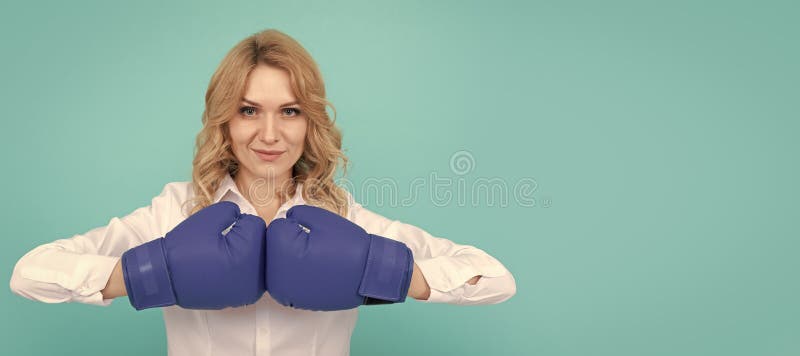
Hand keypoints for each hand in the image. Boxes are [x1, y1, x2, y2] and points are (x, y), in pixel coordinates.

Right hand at [121, 201, 266, 309]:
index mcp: (247, 254)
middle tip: (222, 243)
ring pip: (259, 261)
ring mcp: (248, 292)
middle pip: (262, 244)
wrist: (163, 276)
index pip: (257, 226)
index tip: (222, 230)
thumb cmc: (184, 246)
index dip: (238, 222)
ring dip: (247, 255)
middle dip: (245, 239)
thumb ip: (233, 210)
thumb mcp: (209, 217)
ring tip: (224, 255)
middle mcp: (253, 278)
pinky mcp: (241, 300)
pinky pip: (252, 277)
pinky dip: (242, 270)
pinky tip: (225, 268)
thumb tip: (244, 217)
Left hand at [265, 205, 413, 310]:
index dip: (295, 226)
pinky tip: (314, 272)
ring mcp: (285, 293)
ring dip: (291, 260)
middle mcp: (278, 277)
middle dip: (289, 243)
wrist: (369, 275)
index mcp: (282, 253)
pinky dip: (296, 275)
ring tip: (315, 259)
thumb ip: (296, 214)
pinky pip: (285, 282)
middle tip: (315, 246)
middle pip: (272, 249)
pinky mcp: (294, 302)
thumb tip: (284, 220)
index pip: (275, 230)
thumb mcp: (321, 218)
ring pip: (277, 266)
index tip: (313, 234)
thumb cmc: (347, 245)